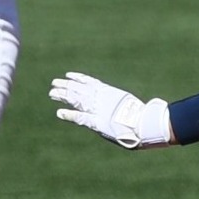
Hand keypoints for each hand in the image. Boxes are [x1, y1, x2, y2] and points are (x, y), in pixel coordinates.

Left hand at [49, 71, 173, 148]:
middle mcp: (101, 98)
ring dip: (63, 96)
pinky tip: (59, 113)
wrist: (146, 123)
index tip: (69, 75)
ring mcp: (98, 109)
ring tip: (52, 93)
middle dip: (66, 86)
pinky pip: (80, 117)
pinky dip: (69, 115)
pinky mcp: (96, 122)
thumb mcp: (131, 104)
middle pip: (79, 89)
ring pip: (76, 100)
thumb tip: (124, 104)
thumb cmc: (143, 117)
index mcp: (110, 92)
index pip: (90, 82)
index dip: (78, 78)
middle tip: (54, 83)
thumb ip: (122, 104)